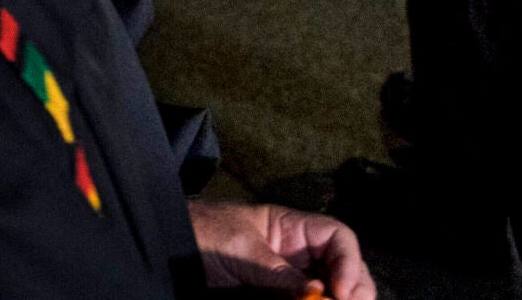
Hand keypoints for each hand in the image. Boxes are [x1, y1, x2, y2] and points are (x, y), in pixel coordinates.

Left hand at [188, 199, 374, 299]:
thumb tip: (317, 295)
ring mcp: (289, 280)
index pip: (338, 238)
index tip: (341, 290)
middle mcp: (298, 255)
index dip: (348, 262)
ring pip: (328, 291)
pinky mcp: (275, 297)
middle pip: (344, 269)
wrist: (166, 249)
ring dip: (339, 298)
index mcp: (292, 229)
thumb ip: (279, 272)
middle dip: (354, 288)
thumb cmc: (200, 233)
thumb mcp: (241, 248)